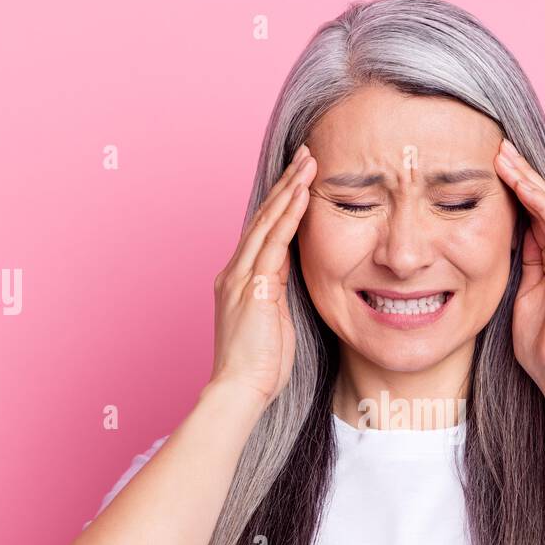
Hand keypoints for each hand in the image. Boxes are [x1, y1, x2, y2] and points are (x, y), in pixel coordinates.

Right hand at [209, 144, 316, 412]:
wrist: (239, 391)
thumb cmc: (259, 369)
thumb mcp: (273, 324)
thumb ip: (278, 298)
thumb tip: (291, 282)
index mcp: (239, 282)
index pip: (263, 233)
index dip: (281, 203)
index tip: (299, 179)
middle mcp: (235, 272)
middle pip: (263, 217)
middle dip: (285, 184)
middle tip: (305, 154)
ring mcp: (241, 277)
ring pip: (268, 222)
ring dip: (290, 189)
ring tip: (308, 161)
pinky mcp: (253, 286)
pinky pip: (274, 241)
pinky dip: (289, 214)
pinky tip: (303, 192)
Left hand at [493, 138, 544, 409]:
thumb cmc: (542, 347)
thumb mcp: (523, 298)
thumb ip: (522, 270)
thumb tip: (507, 246)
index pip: (536, 217)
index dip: (515, 192)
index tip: (493, 170)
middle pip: (544, 204)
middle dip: (521, 175)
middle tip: (498, 148)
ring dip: (526, 179)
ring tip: (504, 154)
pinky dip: (537, 200)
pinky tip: (519, 181)